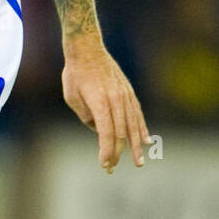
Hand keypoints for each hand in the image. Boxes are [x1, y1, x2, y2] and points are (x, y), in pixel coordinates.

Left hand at [61, 38, 149, 171]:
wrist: (87, 49)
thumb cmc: (75, 74)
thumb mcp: (73, 98)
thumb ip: (86, 117)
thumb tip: (99, 130)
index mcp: (100, 102)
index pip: (106, 133)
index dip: (106, 151)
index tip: (104, 164)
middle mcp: (116, 100)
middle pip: (120, 133)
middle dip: (116, 154)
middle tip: (111, 169)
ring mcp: (125, 96)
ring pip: (132, 125)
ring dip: (135, 146)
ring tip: (138, 162)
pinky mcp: (128, 92)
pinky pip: (137, 114)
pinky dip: (141, 128)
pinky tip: (145, 141)